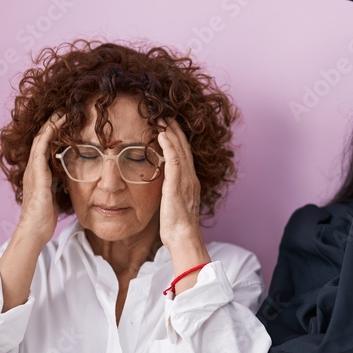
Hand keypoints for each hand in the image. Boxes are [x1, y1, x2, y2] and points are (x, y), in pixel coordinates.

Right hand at [16, 113, 64, 246]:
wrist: (35, 230)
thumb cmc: (44, 216)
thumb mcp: (53, 194)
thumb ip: (56, 182)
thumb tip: (65, 176)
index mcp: (38, 171)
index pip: (46, 145)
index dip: (54, 131)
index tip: (65, 119)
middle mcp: (34, 168)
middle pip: (42, 138)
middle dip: (52, 123)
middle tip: (63, 109)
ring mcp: (34, 170)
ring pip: (41, 140)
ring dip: (50, 125)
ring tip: (61, 111)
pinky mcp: (37, 175)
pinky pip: (40, 150)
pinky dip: (47, 136)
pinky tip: (54, 126)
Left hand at [157, 119, 210, 294]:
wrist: (183, 238)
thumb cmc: (177, 227)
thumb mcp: (173, 205)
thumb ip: (170, 192)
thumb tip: (162, 188)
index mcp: (190, 182)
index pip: (184, 155)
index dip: (177, 139)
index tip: (169, 125)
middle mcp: (191, 178)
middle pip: (184, 147)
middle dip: (175, 130)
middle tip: (165, 114)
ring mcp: (186, 181)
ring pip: (180, 150)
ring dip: (171, 132)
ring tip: (162, 117)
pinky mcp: (177, 185)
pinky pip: (175, 160)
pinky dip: (169, 145)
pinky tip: (162, 134)